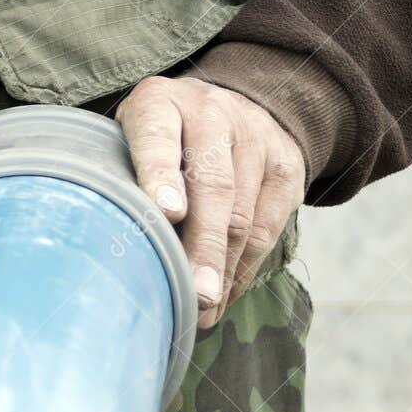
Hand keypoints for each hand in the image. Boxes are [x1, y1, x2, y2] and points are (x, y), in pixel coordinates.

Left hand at [117, 77, 305, 328]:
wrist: (236, 103)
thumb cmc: (162, 139)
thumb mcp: (132, 138)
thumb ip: (125, 180)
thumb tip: (125, 259)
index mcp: (159, 103)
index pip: (158, 136)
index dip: (161, 174)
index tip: (165, 213)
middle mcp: (210, 114)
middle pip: (212, 186)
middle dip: (203, 245)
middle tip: (195, 291)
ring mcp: (254, 139)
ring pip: (243, 214)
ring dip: (223, 269)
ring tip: (204, 309)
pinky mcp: (286, 169)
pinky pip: (267, 229)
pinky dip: (244, 269)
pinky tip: (224, 295)